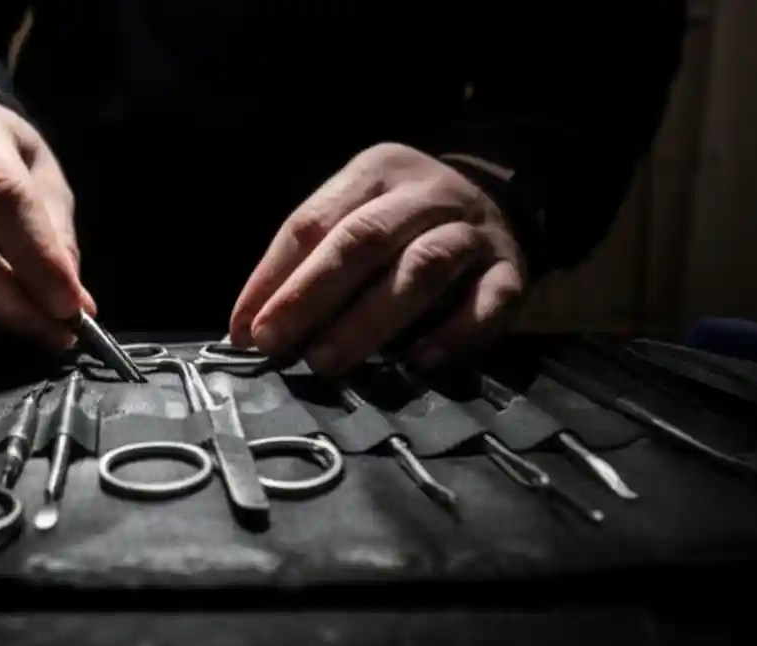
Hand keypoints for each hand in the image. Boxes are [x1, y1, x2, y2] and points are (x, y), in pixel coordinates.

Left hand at [229, 143, 525, 373]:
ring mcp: (474, 231)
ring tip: (327, 361)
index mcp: (376, 171)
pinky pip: (489, 302)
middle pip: (364, 240)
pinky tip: (418, 363)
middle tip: (274, 343)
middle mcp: (428, 193)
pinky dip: (454, 334)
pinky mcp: (512, 270)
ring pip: (422, 269)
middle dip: (311, 295)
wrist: (498, 200)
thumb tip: (247, 328)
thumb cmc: (401, 224)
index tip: (244, 328)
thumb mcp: (353, 218)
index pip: (313, 222)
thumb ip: (307, 263)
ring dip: (369, 320)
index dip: (272, 277)